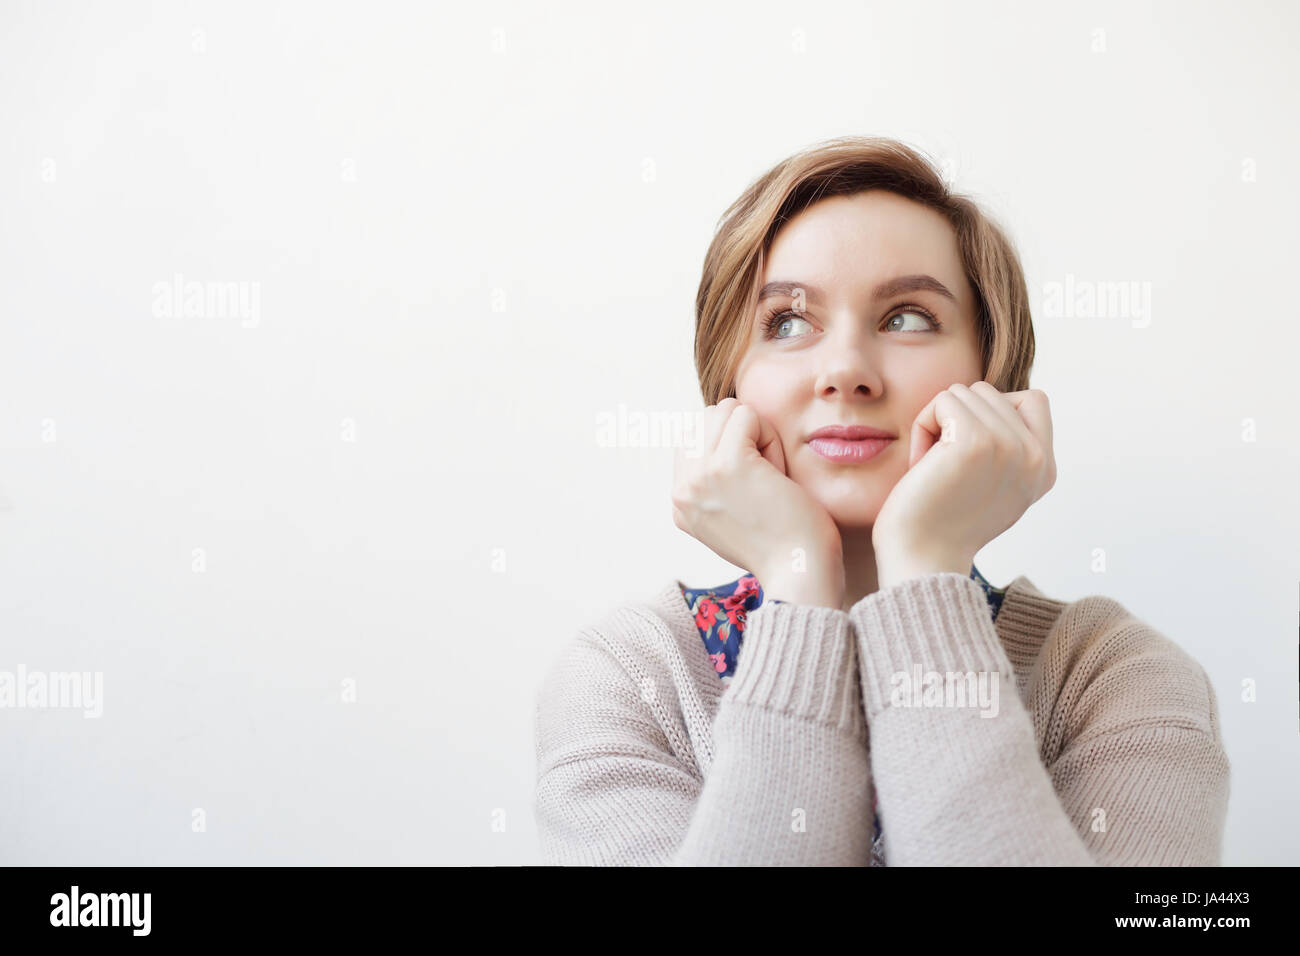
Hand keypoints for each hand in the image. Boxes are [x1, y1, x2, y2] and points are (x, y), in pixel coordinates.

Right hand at [673, 398, 844, 607]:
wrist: (799, 571)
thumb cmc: (781, 543)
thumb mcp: (733, 516)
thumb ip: (714, 483)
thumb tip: (716, 430)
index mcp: (680, 504)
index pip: (691, 440)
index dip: (730, 449)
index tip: (751, 489)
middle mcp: (681, 491)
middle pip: (704, 418)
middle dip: (742, 436)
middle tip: (764, 477)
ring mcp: (699, 476)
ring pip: (724, 410)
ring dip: (756, 434)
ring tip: (770, 473)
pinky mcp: (727, 463)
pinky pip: (747, 414)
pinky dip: (770, 437)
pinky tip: (778, 472)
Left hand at [871, 382, 1055, 586]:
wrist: (921, 558)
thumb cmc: (941, 522)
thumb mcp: (995, 485)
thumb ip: (1010, 449)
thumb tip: (1001, 402)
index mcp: (1045, 469)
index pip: (1033, 400)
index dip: (991, 413)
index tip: (968, 455)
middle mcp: (1036, 457)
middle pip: (989, 393)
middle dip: (957, 420)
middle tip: (944, 466)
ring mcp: (1009, 447)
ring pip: (965, 393)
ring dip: (937, 424)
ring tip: (934, 467)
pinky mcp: (975, 441)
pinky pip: (943, 400)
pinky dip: (922, 426)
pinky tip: (921, 464)